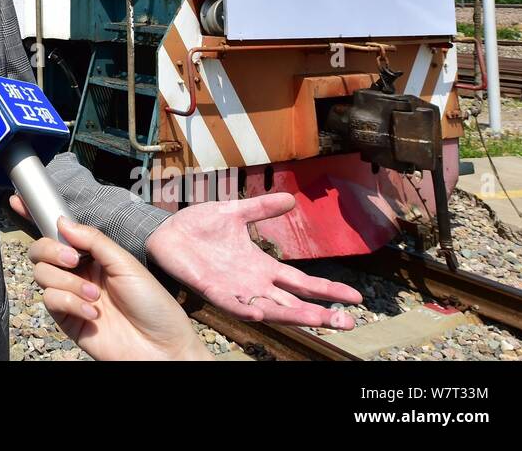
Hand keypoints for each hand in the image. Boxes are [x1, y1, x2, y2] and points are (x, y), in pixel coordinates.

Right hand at [29, 217, 209, 360]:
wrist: (159, 347)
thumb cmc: (152, 304)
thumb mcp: (125, 263)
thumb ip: (93, 240)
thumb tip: (61, 222)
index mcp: (92, 255)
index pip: (59, 233)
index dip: (36, 217)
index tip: (18, 201)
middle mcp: (77, 273)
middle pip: (41, 251)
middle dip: (51, 251)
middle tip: (73, 260)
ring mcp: (70, 296)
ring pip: (42, 275)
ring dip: (69, 283)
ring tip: (95, 296)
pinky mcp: (66, 319)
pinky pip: (50, 301)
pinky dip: (70, 303)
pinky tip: (92, 313)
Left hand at [144, 193, 361, 327]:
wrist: (165, 230)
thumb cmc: (198, 225)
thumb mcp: (235, 212)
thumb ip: (262, 208)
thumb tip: (292, 199)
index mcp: (260, 266)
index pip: (300, 282)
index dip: (327, 290)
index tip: (355, 297)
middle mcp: (252, 283)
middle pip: (293, 303)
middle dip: (320, 313)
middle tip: (348, 323)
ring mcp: (233, 289)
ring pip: (268, 309)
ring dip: (292, 315)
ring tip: (318, 321)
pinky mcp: (210, 289)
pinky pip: (230, 303)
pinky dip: (245, 308)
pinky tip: (259, 313)